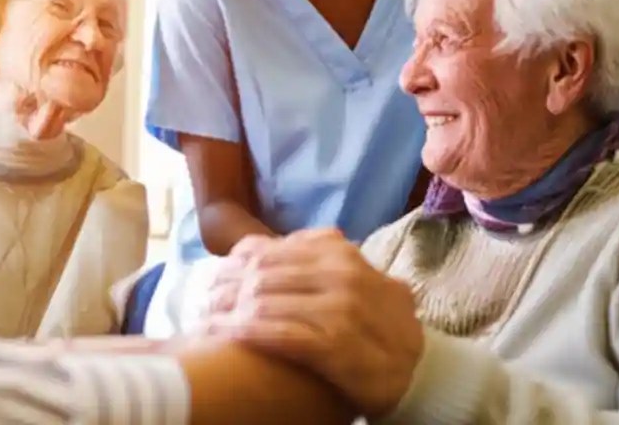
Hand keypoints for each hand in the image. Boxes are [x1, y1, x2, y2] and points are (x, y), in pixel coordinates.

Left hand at [203, 229, 423, 416]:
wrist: (418, 370)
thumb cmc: (370, 325)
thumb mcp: (345, 281)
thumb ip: (305, 260)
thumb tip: (247, 249)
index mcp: (340, 253)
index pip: (270, 252)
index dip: (232, 267)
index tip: (208, 281)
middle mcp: (343, 274)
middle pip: (263, 276)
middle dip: (224, 291)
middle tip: (199, 304)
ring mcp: (344, 310)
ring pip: (268, 303)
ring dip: (228, 313)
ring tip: (204, 323)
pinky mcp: (339, 347)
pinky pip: (284, 336)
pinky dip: (249, 334)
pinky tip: (226, 337)